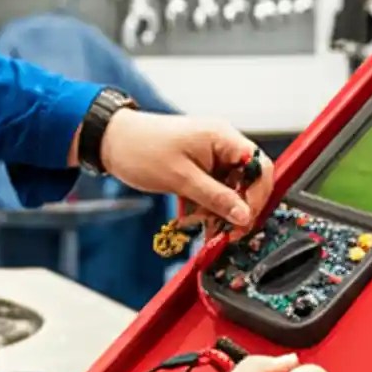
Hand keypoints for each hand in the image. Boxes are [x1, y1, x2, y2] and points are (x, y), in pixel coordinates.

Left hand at [98, 110, 273, 239]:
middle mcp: (220, 144)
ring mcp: (209, 156)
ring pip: (227, 190)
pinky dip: (203, 207)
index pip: (259, 166)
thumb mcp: (181, 179)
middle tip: (225, 233)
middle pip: (245, 181)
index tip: (245, 221)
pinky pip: (210, 190)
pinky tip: (191, 220)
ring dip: (216, 212)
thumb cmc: (142, 149)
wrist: (111, 141)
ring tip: (202, 229)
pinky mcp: (197, 167)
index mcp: (222, 137)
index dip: (257, 196)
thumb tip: (244, 216)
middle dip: (235, 209)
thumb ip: (216, 198)